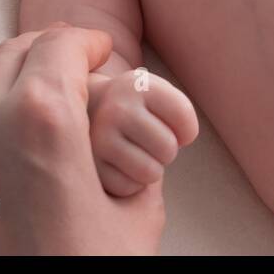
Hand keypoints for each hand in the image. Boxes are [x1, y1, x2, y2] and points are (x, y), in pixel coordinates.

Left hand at [0, 25, 168, 254]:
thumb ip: (133, 150)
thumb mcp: (137, 210)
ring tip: (15, 75)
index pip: (60, 48)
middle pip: (11, 56)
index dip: (87, 45)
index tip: (98, 54)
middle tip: (68, 70)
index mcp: (45, 124)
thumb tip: (126, 117)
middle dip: (46, 54)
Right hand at [87, 69, 198, 197]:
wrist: (86, 113)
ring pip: (151, 172)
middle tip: (149, 142)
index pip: (183, 116)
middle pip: (168, 148)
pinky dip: (131, 182)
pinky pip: (129, 188)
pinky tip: (119, 165)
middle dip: (166, 151)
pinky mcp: (89, 168)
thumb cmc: (135, 107)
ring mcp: (98, 139)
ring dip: (151, 169)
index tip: (173, 126)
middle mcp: (115, 109)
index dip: (187, 129)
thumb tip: (183, 140)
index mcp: (136, 86)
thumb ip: (180, 112)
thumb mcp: (157, 95)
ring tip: (136, 152)